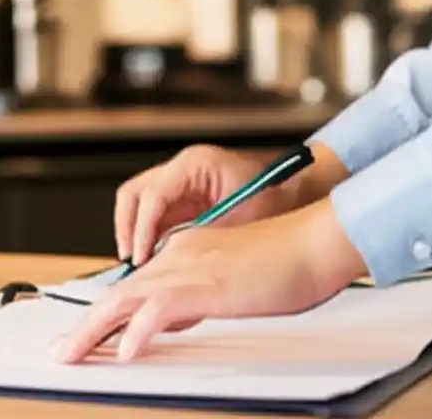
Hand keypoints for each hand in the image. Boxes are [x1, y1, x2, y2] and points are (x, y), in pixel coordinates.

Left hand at [56, 198, 366, 363]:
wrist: (314, 243)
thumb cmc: (284, 265)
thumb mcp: (226, 286)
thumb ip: (193, 299)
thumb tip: (166, 323)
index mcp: (181, 254)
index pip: (129, 289)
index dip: (100, 316)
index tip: (81, 339)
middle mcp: (176, 257)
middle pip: (116, 294)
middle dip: (83, 327)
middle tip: (60, 353)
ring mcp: (189, 269)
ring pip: (125, 300)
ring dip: (93, 331)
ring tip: (71, 355)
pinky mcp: (207, 285)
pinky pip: (161, 309)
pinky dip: (139, 331)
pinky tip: (125, 352)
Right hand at [115, 144, 347, 264]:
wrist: (304, 191)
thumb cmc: (281, 198)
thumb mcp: (242, 222)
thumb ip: (205, 240)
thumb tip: (174, 266)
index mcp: (194, 164)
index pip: (151, 196)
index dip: (141, 230)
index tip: (141, 259)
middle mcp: (182, 169)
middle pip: (134, 195)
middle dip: (127, 229)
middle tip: (133, 262)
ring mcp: (182, 183)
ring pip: (139, 206)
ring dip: (135, 234)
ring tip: (141, 266)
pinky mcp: (187, 199)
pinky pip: (156, 217)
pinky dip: (151, 238)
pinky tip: (158, 262)